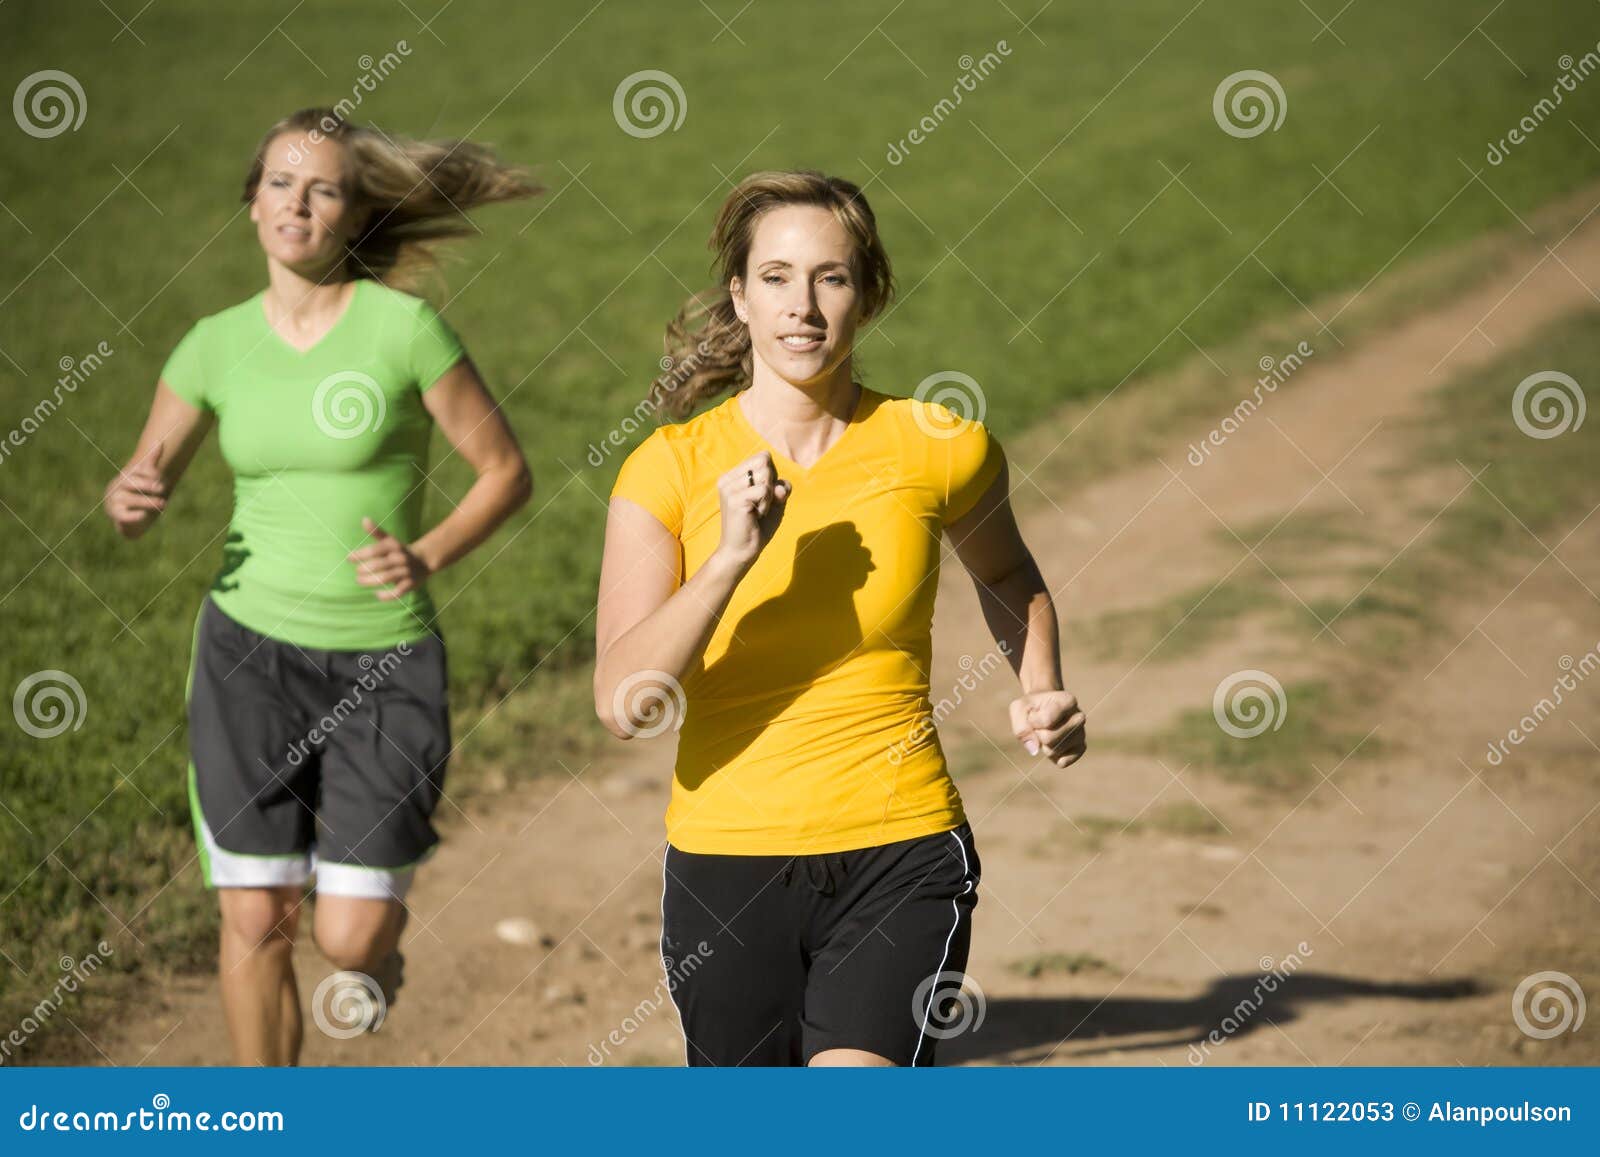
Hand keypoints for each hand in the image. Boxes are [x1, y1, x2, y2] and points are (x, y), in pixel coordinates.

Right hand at [104, 450, 168, 538]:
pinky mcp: (115, 515)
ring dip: (147, 502)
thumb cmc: (140, 493)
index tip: (161, 481)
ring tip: (163, 504)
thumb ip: (151, 461)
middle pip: (132, 483)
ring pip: (130, 499)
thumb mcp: (146, 477)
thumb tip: (159, 440)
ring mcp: (115, 500)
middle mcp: (118, 486)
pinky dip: (133, 516)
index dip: (150, 476)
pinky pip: (123, 516)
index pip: (137, 472)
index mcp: (127, 475)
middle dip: (148, 485)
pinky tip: (143, 515)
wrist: (129, 516)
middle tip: (162, 489)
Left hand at [348, 516, 431, 600]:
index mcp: (395, 546)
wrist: (424, 561)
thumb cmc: (400, 551)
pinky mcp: (410, 584)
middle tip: (357, 572)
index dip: (361, 554)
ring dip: (370, 581)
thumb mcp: (390, 540)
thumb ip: (376, 532)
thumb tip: (364, 519)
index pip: (376, 550)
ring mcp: (406, 572)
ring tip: (360, 581)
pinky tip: (377, 594)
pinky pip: (398, 592)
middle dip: (365, 569)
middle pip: (380, 564)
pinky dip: (387, 595)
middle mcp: (401, 558)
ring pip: (386, 578)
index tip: (349, 558)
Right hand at [713, 451, 790, 570]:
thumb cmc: (758, 526)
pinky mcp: (735, 499)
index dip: (772, 476)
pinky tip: (756, 516)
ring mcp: (729, 488)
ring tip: (757, 512)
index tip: (762, 496)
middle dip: (771, 485)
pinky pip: (764, 490)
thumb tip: (779, 486)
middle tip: (760, 505)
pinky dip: (767, 505)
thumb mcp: (775, 502)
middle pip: (765, 462)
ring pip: (766, 475)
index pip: (763, 457)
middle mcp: (728, 479)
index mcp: (733, 476)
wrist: (742, 551)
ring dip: (769, 497)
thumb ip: (781, 488)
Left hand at [1009, 690, 1086, 768]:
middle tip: (1040, 726)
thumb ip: (1021, 726)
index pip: (1045, 720)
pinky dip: (1052, 757)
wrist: (1042, 708)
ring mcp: (1081, 733)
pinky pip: (1063, 762)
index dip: (1032, 721)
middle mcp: (1079, 717)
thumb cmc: (1031, 707)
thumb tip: (1034, 749)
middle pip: (1049, 738)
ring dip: (1043, 745)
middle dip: (1037, 735)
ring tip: (1047, 732)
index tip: (1034, 714)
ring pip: (1054, 751)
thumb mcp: (1019, 709)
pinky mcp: (1080, 748)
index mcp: (1068, 701)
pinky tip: (1052, 746)